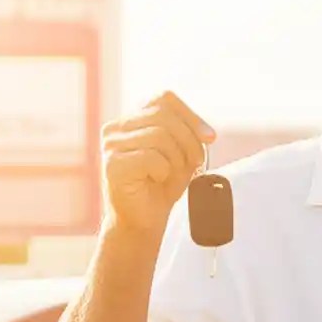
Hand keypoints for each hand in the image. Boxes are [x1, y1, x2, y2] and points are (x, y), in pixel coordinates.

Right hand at [100, 91, 215, 240]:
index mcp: (130, 120)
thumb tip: (207, 132)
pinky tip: (155, 180)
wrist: (142, 222)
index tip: (210, 138)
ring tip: (172, 175)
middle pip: (163, 115)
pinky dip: (163, 171)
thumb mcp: (181, 155)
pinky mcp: (112, 164)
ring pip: (159, 135)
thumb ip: (189, 136)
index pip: (163, 99)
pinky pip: (151, 157)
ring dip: (177, 158)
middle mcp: (115, 128)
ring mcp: (111, 145)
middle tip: (197, 163)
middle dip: (189, 139)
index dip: (190, 115)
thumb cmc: (160, 188)